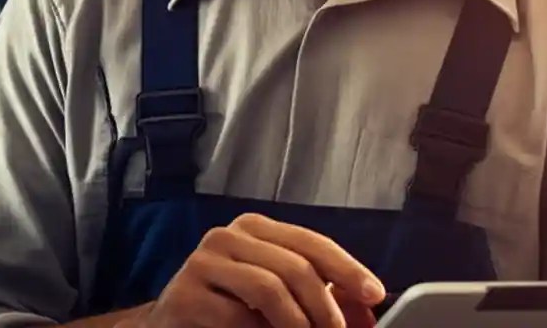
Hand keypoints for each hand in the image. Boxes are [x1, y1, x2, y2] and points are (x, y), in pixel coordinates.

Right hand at [140, 213, 386, 327]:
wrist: (171, 325)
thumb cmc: (231, 310)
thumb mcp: (278, 298)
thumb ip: (319, 296)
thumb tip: (365, 309)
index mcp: (255, 228)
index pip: (310, 242)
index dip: (347, 267)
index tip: (375, 293)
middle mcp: (227, 236)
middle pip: (294, 266)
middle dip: (325, 307)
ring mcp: (203, 262)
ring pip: (268, 288)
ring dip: (298, 325)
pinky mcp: (185, 295)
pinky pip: (236, 318)